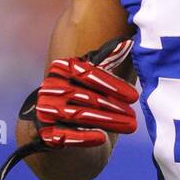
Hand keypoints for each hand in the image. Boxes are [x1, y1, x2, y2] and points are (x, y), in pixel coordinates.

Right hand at [0, 36, 137, 179]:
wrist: (54, 118)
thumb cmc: (79, 91)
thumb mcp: (90, 74)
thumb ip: (107, 59)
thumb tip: (127, 42)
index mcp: (61, 68)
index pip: (88, 74)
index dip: (113, 85)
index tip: (134, 96)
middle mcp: (51, 87)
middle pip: (87, 97)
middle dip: (114, 107)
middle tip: (133, 116)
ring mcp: (46, 109)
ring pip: (79, 116)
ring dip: (106, 122)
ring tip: (128, 127)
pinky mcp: (45, 131)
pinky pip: (64, 135)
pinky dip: (83, 137)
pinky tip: (101, 138)